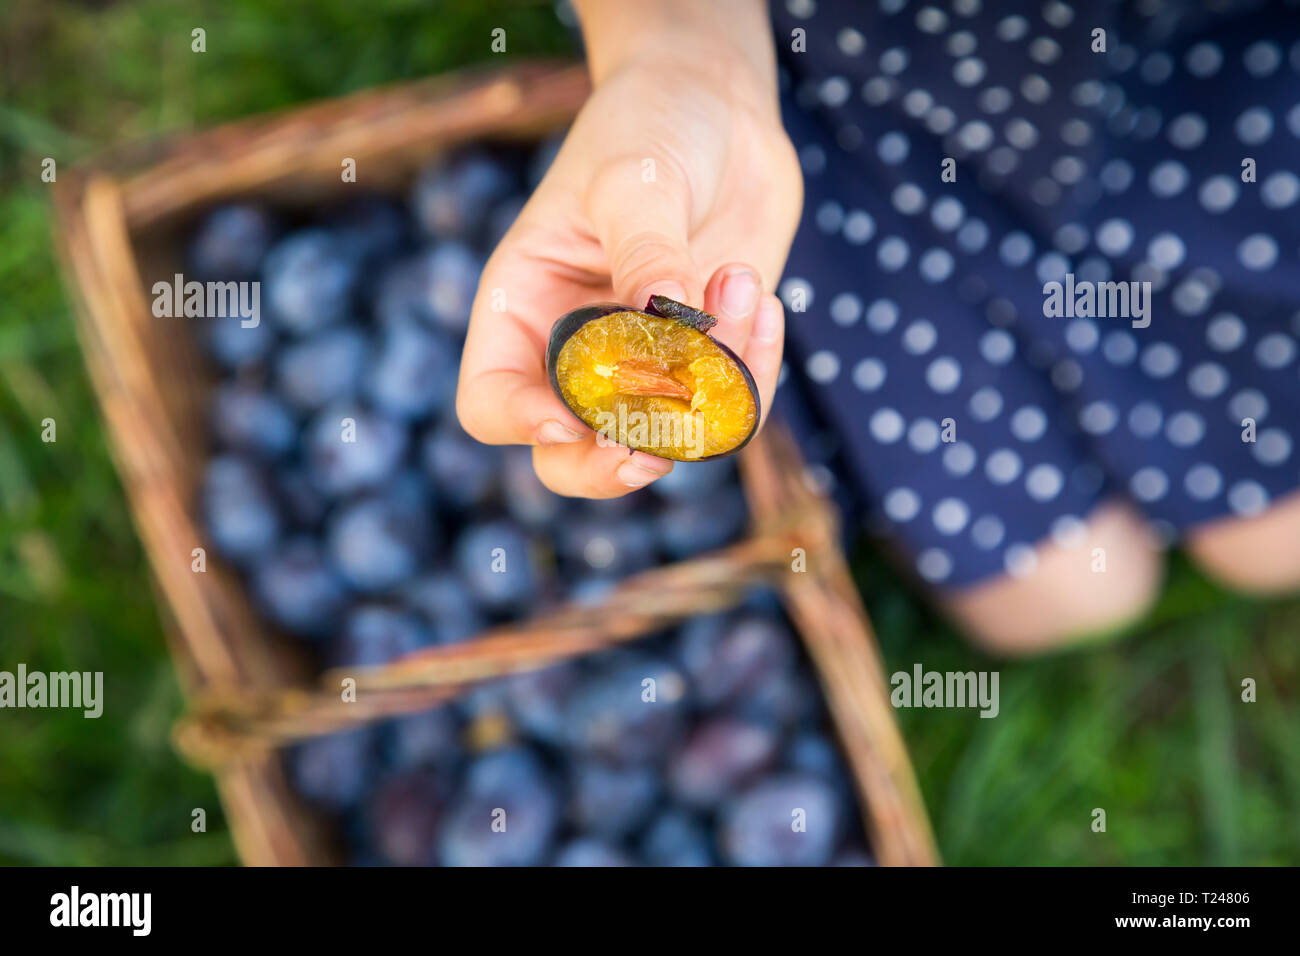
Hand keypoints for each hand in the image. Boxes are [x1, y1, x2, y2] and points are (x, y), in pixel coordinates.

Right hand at [457, 4, 801, 496]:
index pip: (491, 402)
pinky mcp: (709, 362)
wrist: (721, 110)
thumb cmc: (651, 128)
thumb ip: (646, 255)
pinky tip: (764, 298)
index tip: (573, 419)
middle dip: (612, 464)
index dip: (522, 424)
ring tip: (738, 281)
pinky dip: (754, 376)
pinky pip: (728, 412)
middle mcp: (576, 351)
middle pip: (567, 459)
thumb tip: (667, 333)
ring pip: (661, 444)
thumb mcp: (635, 180)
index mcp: (524, 309)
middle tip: (656, 445)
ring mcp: (646, 365)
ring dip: (713, 389)